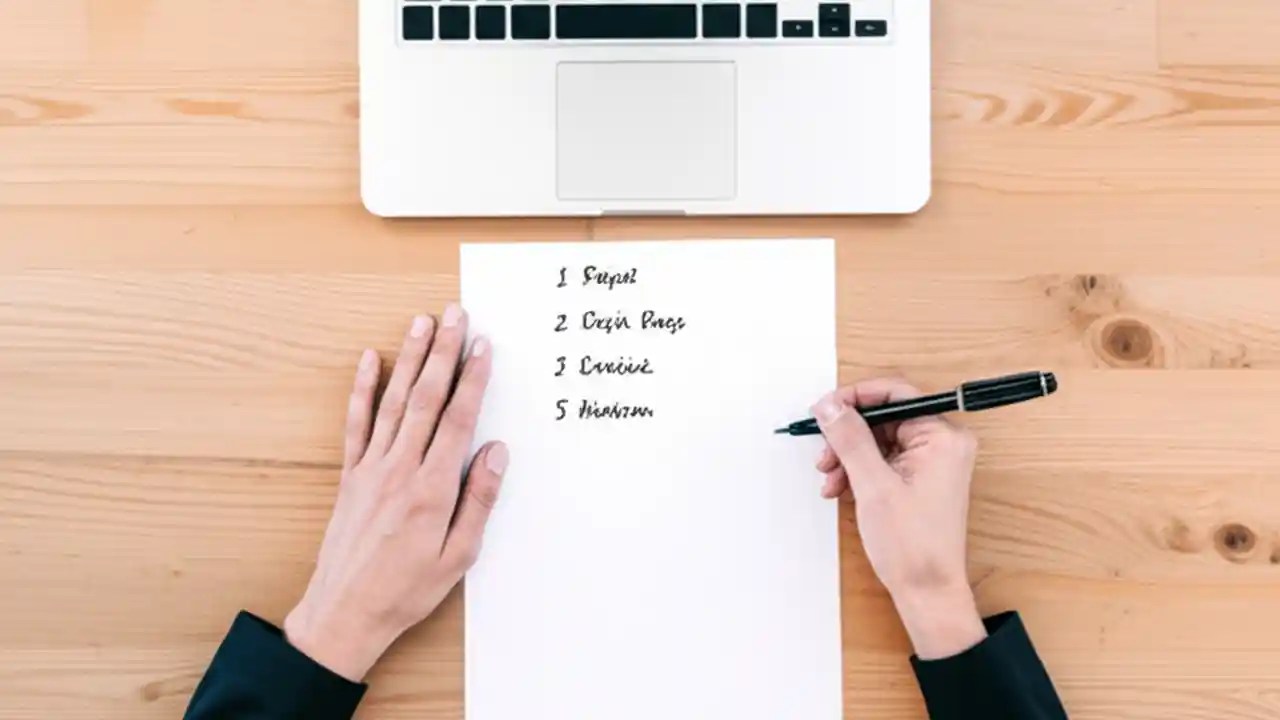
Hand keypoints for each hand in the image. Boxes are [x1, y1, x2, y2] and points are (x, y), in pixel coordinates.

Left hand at [283, 306, 507, 681]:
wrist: (345, 612)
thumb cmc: (407, 590)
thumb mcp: (459, 555)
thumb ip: (478, 500)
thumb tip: (495, 453)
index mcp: (432, 489)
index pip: (458, 420)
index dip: (473, 379)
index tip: (484, 346)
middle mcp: (400, 469)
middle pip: (427, 398)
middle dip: (444, 353)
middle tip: (456, 316)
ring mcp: (371, 468)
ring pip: (394, 401)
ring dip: (410, 359)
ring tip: (422, 323)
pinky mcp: (351, 476)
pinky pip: (357, 423)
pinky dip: (363, 389)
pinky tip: (369, 360)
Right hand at [812, 378, 985, 660]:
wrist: (927, 591)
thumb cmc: (912, 546)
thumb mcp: (873, 485)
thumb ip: (850, 439)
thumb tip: (829, 405)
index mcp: (943, 437)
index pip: (895, 394)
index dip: (854, 399)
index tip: (824, 411)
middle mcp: (943, 444)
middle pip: (884, 417)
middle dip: (848, 435)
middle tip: (823, 453)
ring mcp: (933, 462)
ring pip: (878, 440)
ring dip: (849, 456)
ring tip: (830, 479)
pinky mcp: (921, 479)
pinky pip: (883, 460)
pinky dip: (859, 471)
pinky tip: (840, 488)